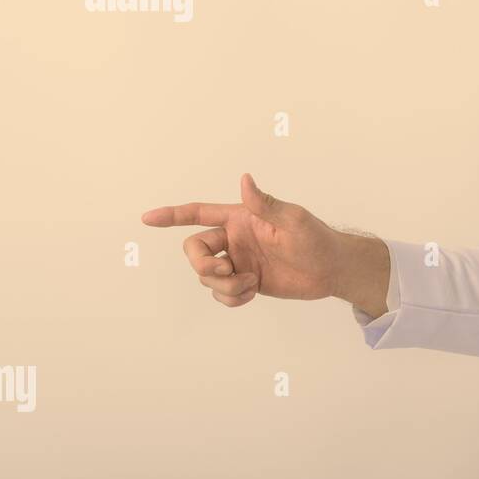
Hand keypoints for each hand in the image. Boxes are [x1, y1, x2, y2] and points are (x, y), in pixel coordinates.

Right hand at [140, 172, 362, 307]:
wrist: (330, 270)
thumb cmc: (316, 238)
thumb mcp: (292, 220)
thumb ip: (264, 204)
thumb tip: (245, 179)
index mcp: (240, 218)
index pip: (198, 213)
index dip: (172, 215)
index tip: (147, 219)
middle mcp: (234, 238)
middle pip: (194, 251)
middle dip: (203, 266)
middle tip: (229, 272)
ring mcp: (238, 261)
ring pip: (206, 276)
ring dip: (224, 285)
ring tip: (252, 285)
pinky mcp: (244, 282)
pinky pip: (221, 294)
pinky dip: (231, 298)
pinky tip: (253, 293)